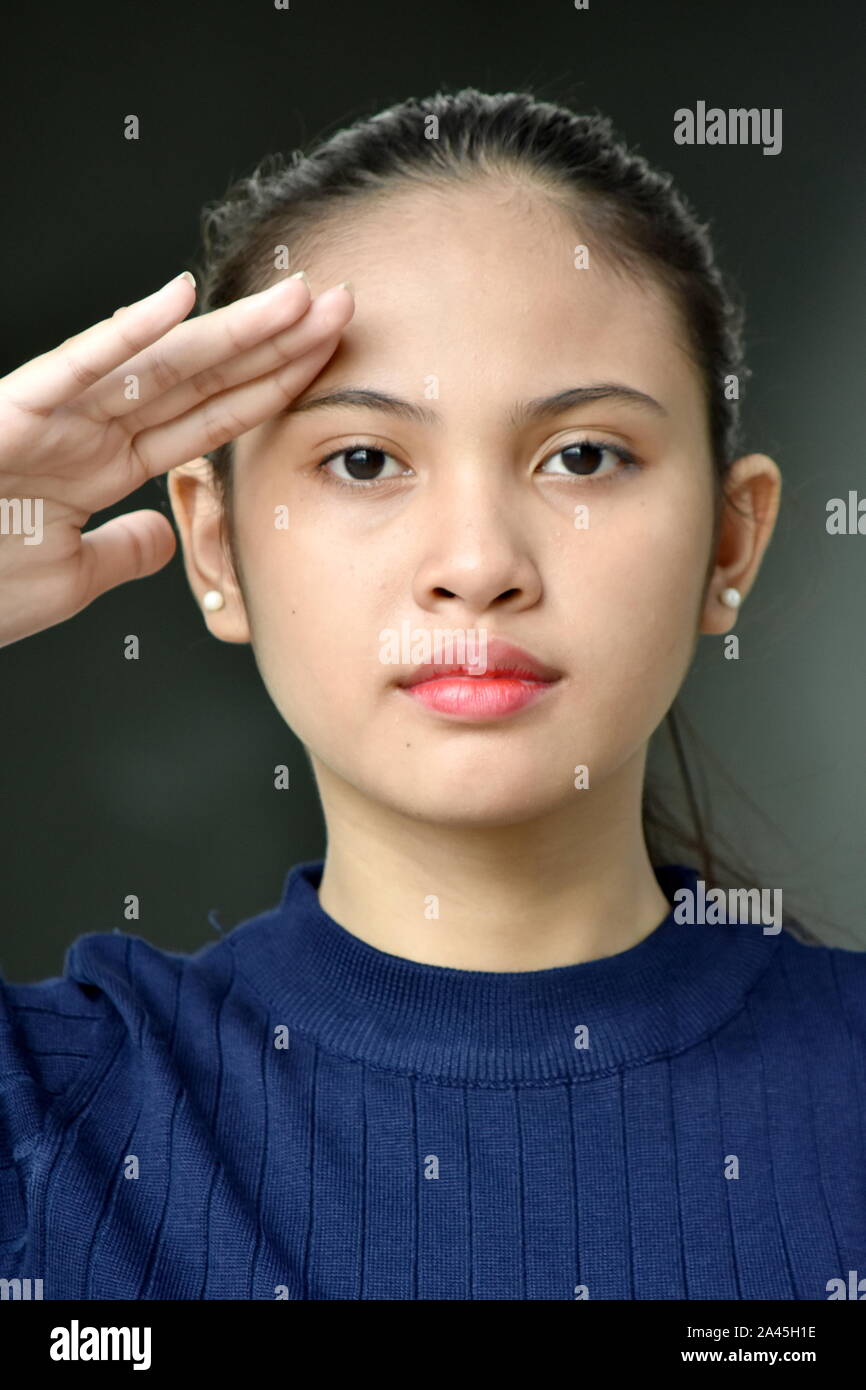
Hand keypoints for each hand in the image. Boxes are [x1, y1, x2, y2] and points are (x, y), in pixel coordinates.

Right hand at [0, 271, 353, 647]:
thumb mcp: (74, 577)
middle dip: (274, 344)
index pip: (209, 416)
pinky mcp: (16, 413)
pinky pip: (79, 369)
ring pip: (159, 364)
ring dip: (231, 332)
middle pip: (203, 379)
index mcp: (108, 463)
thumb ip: (126, 551)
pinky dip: (127, 336)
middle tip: (343, 305)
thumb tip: (167, 538)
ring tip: (297, 297)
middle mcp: (92, 428)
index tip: (328, 361)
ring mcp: (58, 415)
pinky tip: (180, 302)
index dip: (270, 387)